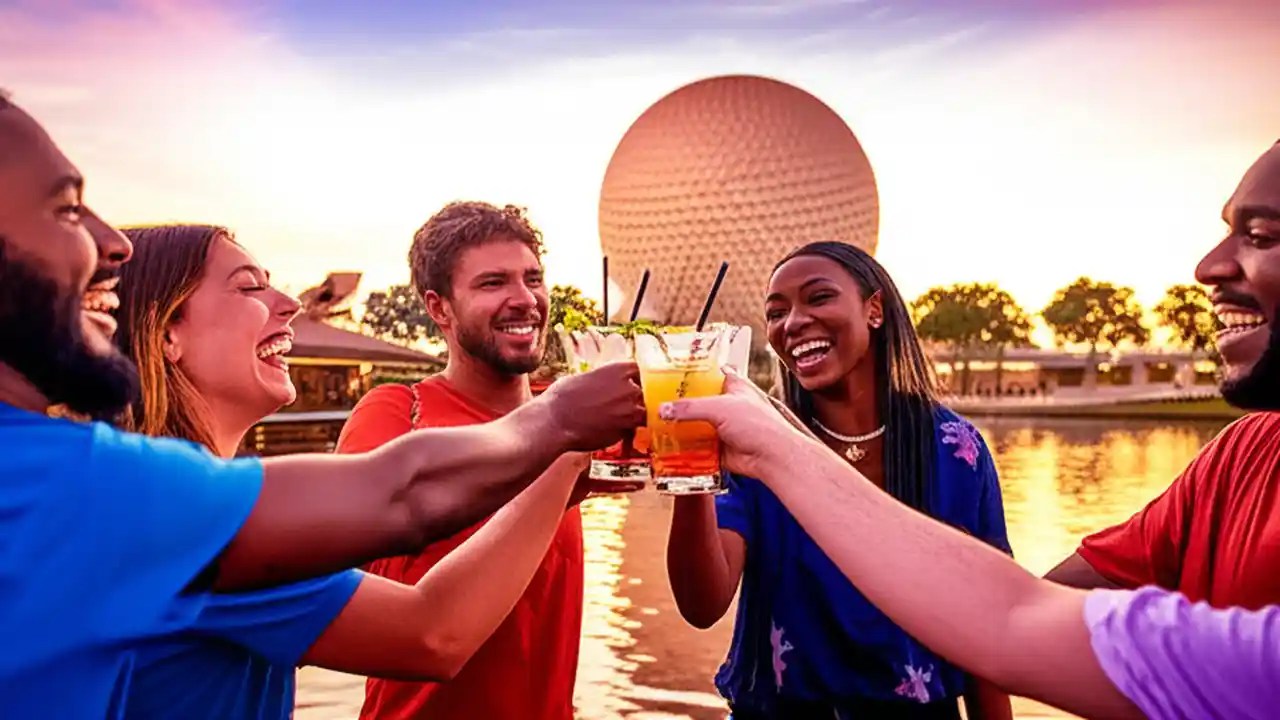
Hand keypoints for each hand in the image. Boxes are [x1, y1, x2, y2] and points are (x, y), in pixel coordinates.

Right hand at [540, 362, 645, 451]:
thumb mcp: (583, 379)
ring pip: (645, 412)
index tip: (633, 385)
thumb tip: (601, 385)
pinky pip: (636, 430)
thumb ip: (601, 380)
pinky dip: (630, 433)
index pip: (640, 371)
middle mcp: (629, 387)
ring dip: (637, 417)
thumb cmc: (561, 399)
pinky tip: (618, 436)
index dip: (636, 379)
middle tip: (625, 408)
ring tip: (623, 423)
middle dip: (637, 400)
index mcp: (618, 369)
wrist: (555, 421)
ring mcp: (630, 408)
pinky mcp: (627, 429)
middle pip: (646, 392)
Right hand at [658, 367, 817, 477]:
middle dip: (680, 404)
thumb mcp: (720, 407)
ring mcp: (723, 428)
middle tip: (657, 402)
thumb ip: (690, 408)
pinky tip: (668, 446)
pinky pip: (697, 446)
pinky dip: (684, 447)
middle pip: (698, 401)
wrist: (770, 457)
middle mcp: (727, 406)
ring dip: (681, 427)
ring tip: (657, 424)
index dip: (693, 373)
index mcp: (733, 387)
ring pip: (696, 425)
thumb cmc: (758, 425)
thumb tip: (664, 409)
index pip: (710, 374)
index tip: (670, 374)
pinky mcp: (719, 448)